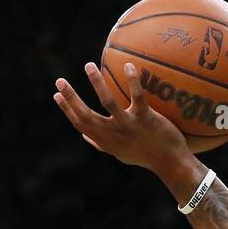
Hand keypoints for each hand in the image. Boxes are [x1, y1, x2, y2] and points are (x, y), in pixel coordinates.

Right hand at [53, 62, 200, 197]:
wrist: (171, 163)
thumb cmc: (145, 156)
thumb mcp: (120, 153)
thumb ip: (101, 144)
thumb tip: (84, 136)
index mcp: (106, 141)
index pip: (81, 125)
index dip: (67, 110)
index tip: (56, 95)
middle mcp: (114, 134)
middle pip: (86, 115)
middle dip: (71, 97)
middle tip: (59, 81)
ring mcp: (129, 126)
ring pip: (108, 102)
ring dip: (96, 83)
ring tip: (88, 66)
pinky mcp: (146, 119)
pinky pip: (138, 97)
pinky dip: (133, 80)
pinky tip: (128, 65)